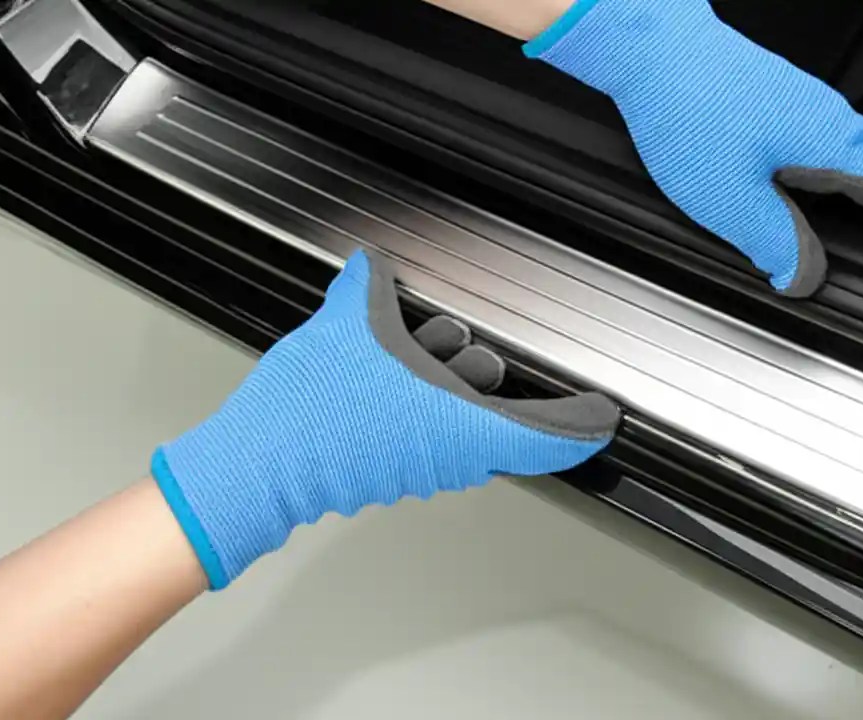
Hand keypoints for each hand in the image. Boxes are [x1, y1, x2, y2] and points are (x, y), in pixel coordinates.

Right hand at [152, 250, 620, 588]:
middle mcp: (449, 454)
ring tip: (408, 353)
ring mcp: (420, 469)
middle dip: (479, 375)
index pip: (546, 434)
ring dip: (444, 388)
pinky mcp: (391, 474)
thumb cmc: (310, 410)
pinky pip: (426, 436)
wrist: (259, 463)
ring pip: (458, 422)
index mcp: (460, 420)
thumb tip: (368, 265)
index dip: (582, 425)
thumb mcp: (343, 327)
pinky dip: (418, 406)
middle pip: (494, 411)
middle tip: (458, 347)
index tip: (603, 418)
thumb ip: (365, 290)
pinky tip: (383, 377)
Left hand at [526, 0, 862, 296]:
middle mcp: (828, 117)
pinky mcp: (781, 95)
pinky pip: (839, 132)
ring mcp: (806, 101)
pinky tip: (834, 169)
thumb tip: (804, 278)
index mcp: (830, 144)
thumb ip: (774, 242)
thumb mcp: (730, 198)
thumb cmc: (689, 107)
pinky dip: (855, 159)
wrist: (654, 45)